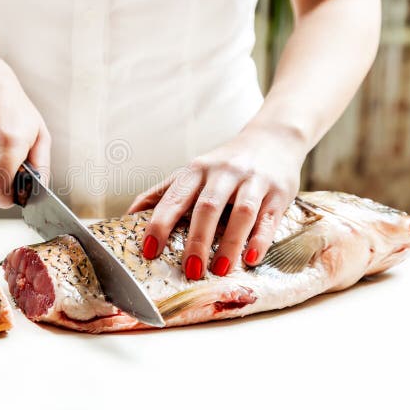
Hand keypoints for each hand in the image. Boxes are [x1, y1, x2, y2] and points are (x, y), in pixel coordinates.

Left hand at [127, 127, 305, 278]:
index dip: (160, 224)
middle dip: (197, 241)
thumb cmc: (225, 165)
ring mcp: (253, 181)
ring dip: (229, 244)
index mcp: (196, 170)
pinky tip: (250, 258)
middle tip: (190, 271)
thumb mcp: (193, 172)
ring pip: (241, 213)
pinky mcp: (279, 191)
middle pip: (207, 207)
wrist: (273, 139)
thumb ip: (164, 193)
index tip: (150, 250)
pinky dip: (260, 239)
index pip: (174, 198)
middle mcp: (223, 173)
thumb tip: (129, 216)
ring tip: (219, 271)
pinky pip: (268, 218)